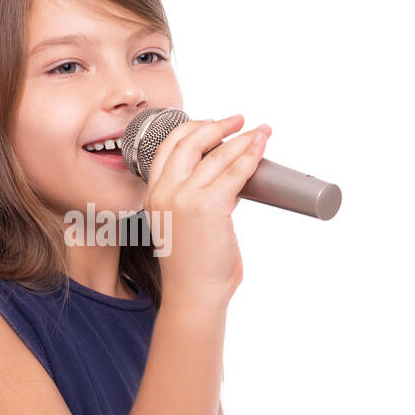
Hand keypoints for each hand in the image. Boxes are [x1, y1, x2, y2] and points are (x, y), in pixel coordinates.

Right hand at [142, 114, 271, 311]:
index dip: (192, 129)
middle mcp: (164, 193)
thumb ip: (199, 198)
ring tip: (260, 133)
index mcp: (153, 196)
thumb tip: (230, 177)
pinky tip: (261, 147)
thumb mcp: (184, 224)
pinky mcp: (208, 206)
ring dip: (242, 139)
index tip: (213, 124)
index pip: (167, 147)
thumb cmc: (194, 267)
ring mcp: (184, 198)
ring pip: (217, 156)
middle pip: (189, 142)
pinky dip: (251, 156)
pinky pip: (235, 172)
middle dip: (217, 126)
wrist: (194, 294)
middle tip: (239, 120)